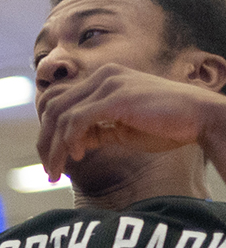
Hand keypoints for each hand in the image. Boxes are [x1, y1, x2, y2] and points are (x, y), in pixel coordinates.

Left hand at [36, 63, 225, 177]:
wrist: (202, 118)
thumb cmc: (168, 125)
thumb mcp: (123, 128)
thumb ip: (97, 131)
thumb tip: (73, 144)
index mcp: (103, 79)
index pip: (60, 101)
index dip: (49, 131)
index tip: (53, 158)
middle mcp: (103, 76)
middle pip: (54, 107)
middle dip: (45, 142)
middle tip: (48, 171)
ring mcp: (109, 84)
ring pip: (61, 115)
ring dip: (54, 147)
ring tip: (57, 170)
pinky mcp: (117, 97)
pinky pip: (78, 119)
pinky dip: (71, 140)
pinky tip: (77, 156)